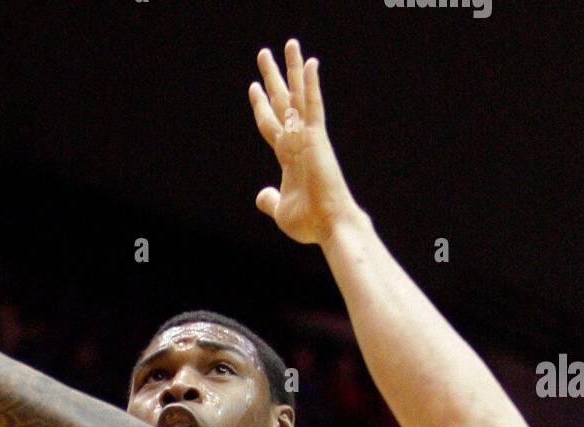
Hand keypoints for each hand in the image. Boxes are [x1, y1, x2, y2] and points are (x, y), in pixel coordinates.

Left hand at [249, 40, 358, 245]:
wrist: (329, 225)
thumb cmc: (310, 223)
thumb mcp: (279, 211)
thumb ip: (269, 199)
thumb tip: (260, 195)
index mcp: (289, 157)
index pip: (272, 124)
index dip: (262, 106)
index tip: (254, 87)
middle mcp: (298, 142)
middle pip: (282, 102)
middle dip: (272, 78)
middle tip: (263, 53)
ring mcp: (308, 138)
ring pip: (299, 96)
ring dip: (293, 69)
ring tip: (289, 44)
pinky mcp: (318, 138)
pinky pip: (314, 106)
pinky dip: (312, 84)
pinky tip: (310, 62)